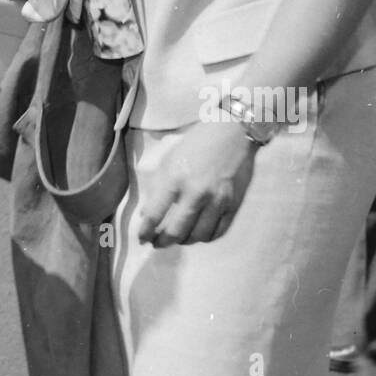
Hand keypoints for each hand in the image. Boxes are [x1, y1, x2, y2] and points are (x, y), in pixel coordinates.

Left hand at [137, 115, 257, 246]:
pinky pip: (217, 232)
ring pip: (197, 237)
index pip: (154, 214)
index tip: (142, 238)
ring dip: (184, 241)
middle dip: (162, 242)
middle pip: (176, 232)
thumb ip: (158, 186)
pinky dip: (205, 237)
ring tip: (178, 238)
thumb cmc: (197, 142)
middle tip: (157, 243)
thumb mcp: (170, 159)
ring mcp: (217, 201)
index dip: (145, 231)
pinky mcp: (233, 205)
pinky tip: (198, 233)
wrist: (233, 132)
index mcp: (175, 178)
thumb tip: (148, 214)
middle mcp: (195, 192)